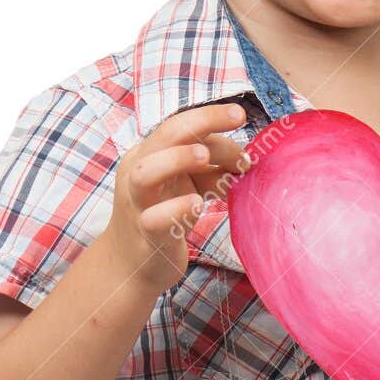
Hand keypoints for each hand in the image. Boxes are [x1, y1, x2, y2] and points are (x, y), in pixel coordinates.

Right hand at [101, 101, 252, 292]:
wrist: (132, 264)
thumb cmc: (164, 217)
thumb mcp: (189, 186)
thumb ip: (211, 171)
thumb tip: (246, 159)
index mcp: (149, 155)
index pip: (178, 125)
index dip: (209, 116)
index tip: (240, 115)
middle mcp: (138, 173)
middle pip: (164, 136)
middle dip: (202, 122)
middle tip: (239, 121)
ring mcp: (138, 203)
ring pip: (146, 172)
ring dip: (177, 159)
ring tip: (204, 157)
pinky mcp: (145, 234)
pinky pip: (154, 219)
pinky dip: (176, 209)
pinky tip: (198, 204)